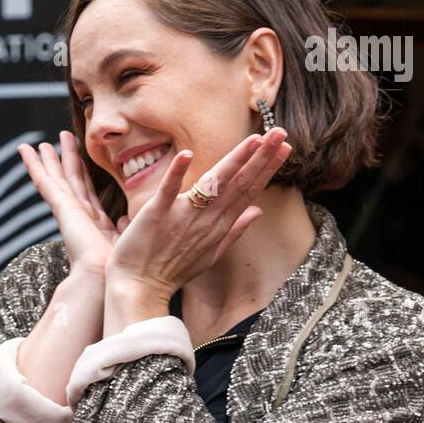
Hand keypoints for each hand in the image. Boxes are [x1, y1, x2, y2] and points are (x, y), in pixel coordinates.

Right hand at [18, 131, 126, 276]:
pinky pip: (45, 181)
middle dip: (64, 160)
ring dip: (48, 159)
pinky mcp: (60, 207)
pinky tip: (26, 151)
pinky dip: (34, 165)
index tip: (79, 159)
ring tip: (39, 143)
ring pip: (55, 177)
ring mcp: (67, 210)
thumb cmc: (119, 265)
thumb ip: (125, 227)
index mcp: (94, 221)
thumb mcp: (126, 240)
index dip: (82, 174)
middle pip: (69, 180)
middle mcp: (78, 213)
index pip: (86, 191)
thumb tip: (126, 219)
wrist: (103, 276)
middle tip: (58, 141)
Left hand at [104, 128, 292, 307]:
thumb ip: (235, 230)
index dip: (267, 167)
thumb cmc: (172, 271)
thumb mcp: (211, 253)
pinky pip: (169, 191)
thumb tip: (258, 211)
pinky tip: (188, 154)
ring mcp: (183, 216)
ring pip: (214, 184)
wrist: (140, 289)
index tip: (283, 146)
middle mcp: (207, 219)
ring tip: (254, 139)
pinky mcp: (157, 215)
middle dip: (262, 156)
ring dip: (235, 160)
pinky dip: (177, 173)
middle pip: (240, 183)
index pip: (249, 190)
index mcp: (219, 225)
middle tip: (280, 132)